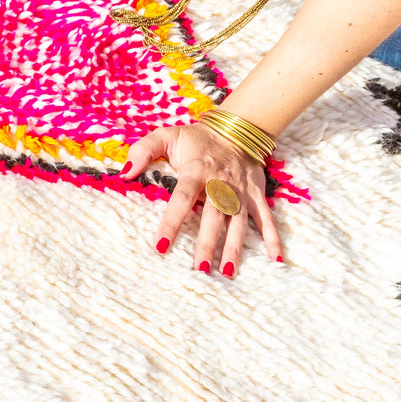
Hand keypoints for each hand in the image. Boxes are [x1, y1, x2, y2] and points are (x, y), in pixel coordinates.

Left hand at [121, 122, 282, 276]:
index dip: (171, 222)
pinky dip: (273, 238)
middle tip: (200, 270)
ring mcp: (240, 191)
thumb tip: (125, 173)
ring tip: (228, 272)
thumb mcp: (167, 135)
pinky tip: (276, 260)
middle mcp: (220, 184)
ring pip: (238, 223)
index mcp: (196, 170)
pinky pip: (266, 218)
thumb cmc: (196, 138)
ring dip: (235, 248)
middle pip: (213, 217)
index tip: (161, 246)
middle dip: (207, 244)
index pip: (182, 199)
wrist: (236, 128)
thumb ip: (144, 151)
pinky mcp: (256, 195)